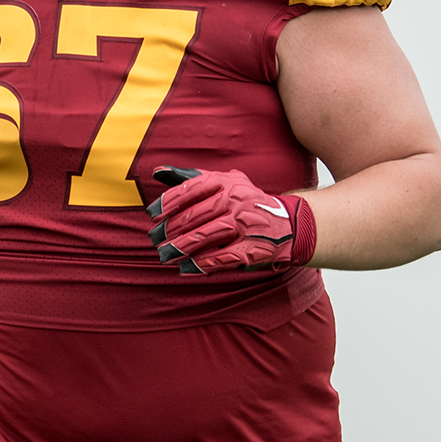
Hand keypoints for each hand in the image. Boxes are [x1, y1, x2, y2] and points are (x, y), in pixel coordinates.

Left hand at [145, 166, 314, 273]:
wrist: (288, 221)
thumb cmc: (245, 201)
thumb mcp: (222, 183)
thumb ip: (190, 178)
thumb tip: (156, 172)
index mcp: (226, 183)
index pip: (191, 190)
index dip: (168, 203)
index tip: (152, 216)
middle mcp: (236, 200)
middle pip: (196, 215)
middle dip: (170, 230)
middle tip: (154, 240)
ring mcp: (246, 224)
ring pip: (208, 235)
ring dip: (182, 247)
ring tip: (165, 256)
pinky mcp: (254, 247)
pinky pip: (225, 256)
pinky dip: (204, 263)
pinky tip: (187, 268)